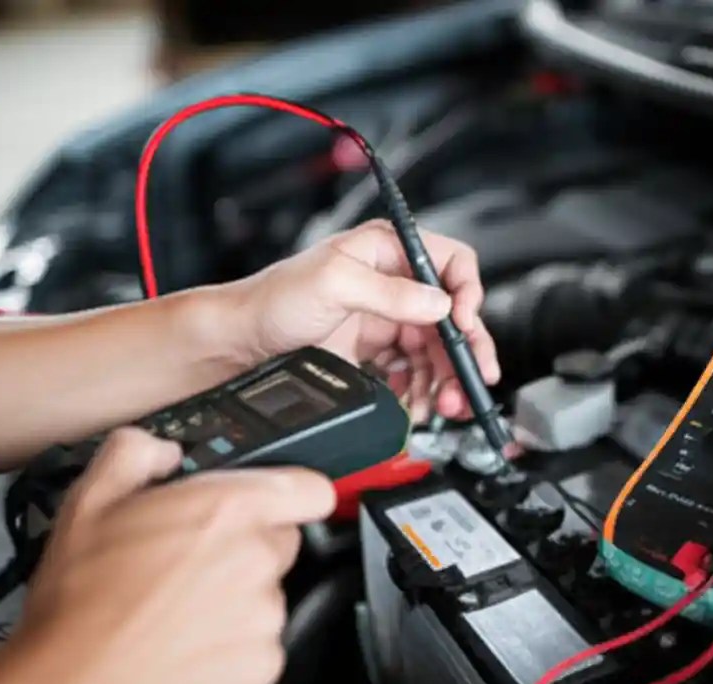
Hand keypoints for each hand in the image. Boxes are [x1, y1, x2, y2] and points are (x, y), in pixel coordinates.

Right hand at [0, 429, 334, 683]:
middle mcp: (257, 560)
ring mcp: (264, 615)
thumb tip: (160, 449)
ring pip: (267, 593)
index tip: (272, 502)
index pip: (309, 488)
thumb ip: (134, 454)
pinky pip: (259, 643)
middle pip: (280, 541)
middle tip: (189, 562)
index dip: (290, 493)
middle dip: (244, 547)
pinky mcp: (263, 664)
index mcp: (228, 511)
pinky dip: (232, 644)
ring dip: (234, 598)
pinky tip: (184, 644)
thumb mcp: (87, 504)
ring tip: (175, 609)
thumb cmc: (78, 609)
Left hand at [224, 219, 499, 422]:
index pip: (451, 264)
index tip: (462, 325)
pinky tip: (416, 403)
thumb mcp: (334, 283)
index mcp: (387, 251)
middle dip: (464, 351)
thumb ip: (391, 292)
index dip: (467, 294)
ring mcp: (386, 320)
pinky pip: (413, 373)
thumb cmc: (273, 299)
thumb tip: (439, 304)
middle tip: (472, 380)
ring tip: (444, 403)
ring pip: (436, 350)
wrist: (239, 344)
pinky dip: (421, 391)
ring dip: (446, 379)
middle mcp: (393, 283)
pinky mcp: (376, 352)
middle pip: (451, 316)